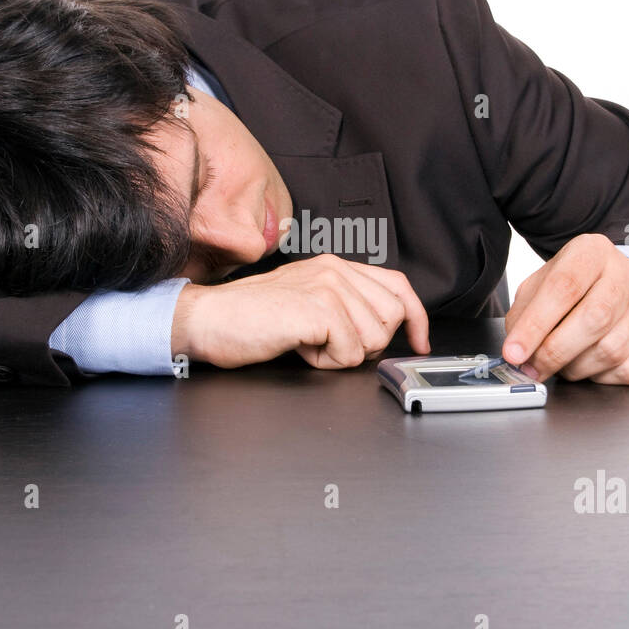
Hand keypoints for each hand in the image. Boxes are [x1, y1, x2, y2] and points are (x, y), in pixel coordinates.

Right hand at [172, 253, 430, 368]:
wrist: (208, 320)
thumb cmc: (250, 319)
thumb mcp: (306, 303)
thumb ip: (343, 305)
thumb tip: (381, 329)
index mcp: (335, 266)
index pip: (397, 286)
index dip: (416, 318)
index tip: (419, 342)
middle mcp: (335, 269)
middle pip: (391, 318)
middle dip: (367, 343)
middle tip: (328, 344)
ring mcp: (328, 286)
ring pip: (374, 339)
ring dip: (343, 355)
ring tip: (308, 344)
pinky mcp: (318, 309)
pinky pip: (349, 353)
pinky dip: (326, 362)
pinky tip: (299, 348)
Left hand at [502, 233, 628, 384]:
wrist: (608, 287)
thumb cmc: (568, 288)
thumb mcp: (538, 289)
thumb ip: (524, 318)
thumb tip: (517, 355)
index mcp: (592, 252)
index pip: (564, 288)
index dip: (536, 325)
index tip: (515, 353)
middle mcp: (626, 275)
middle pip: (594, 319)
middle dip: (555, 352)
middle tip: (534, 367)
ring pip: (612, 350)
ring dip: (576, 367)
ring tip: (562, 362)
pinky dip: (602, 378)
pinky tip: (589, 366)